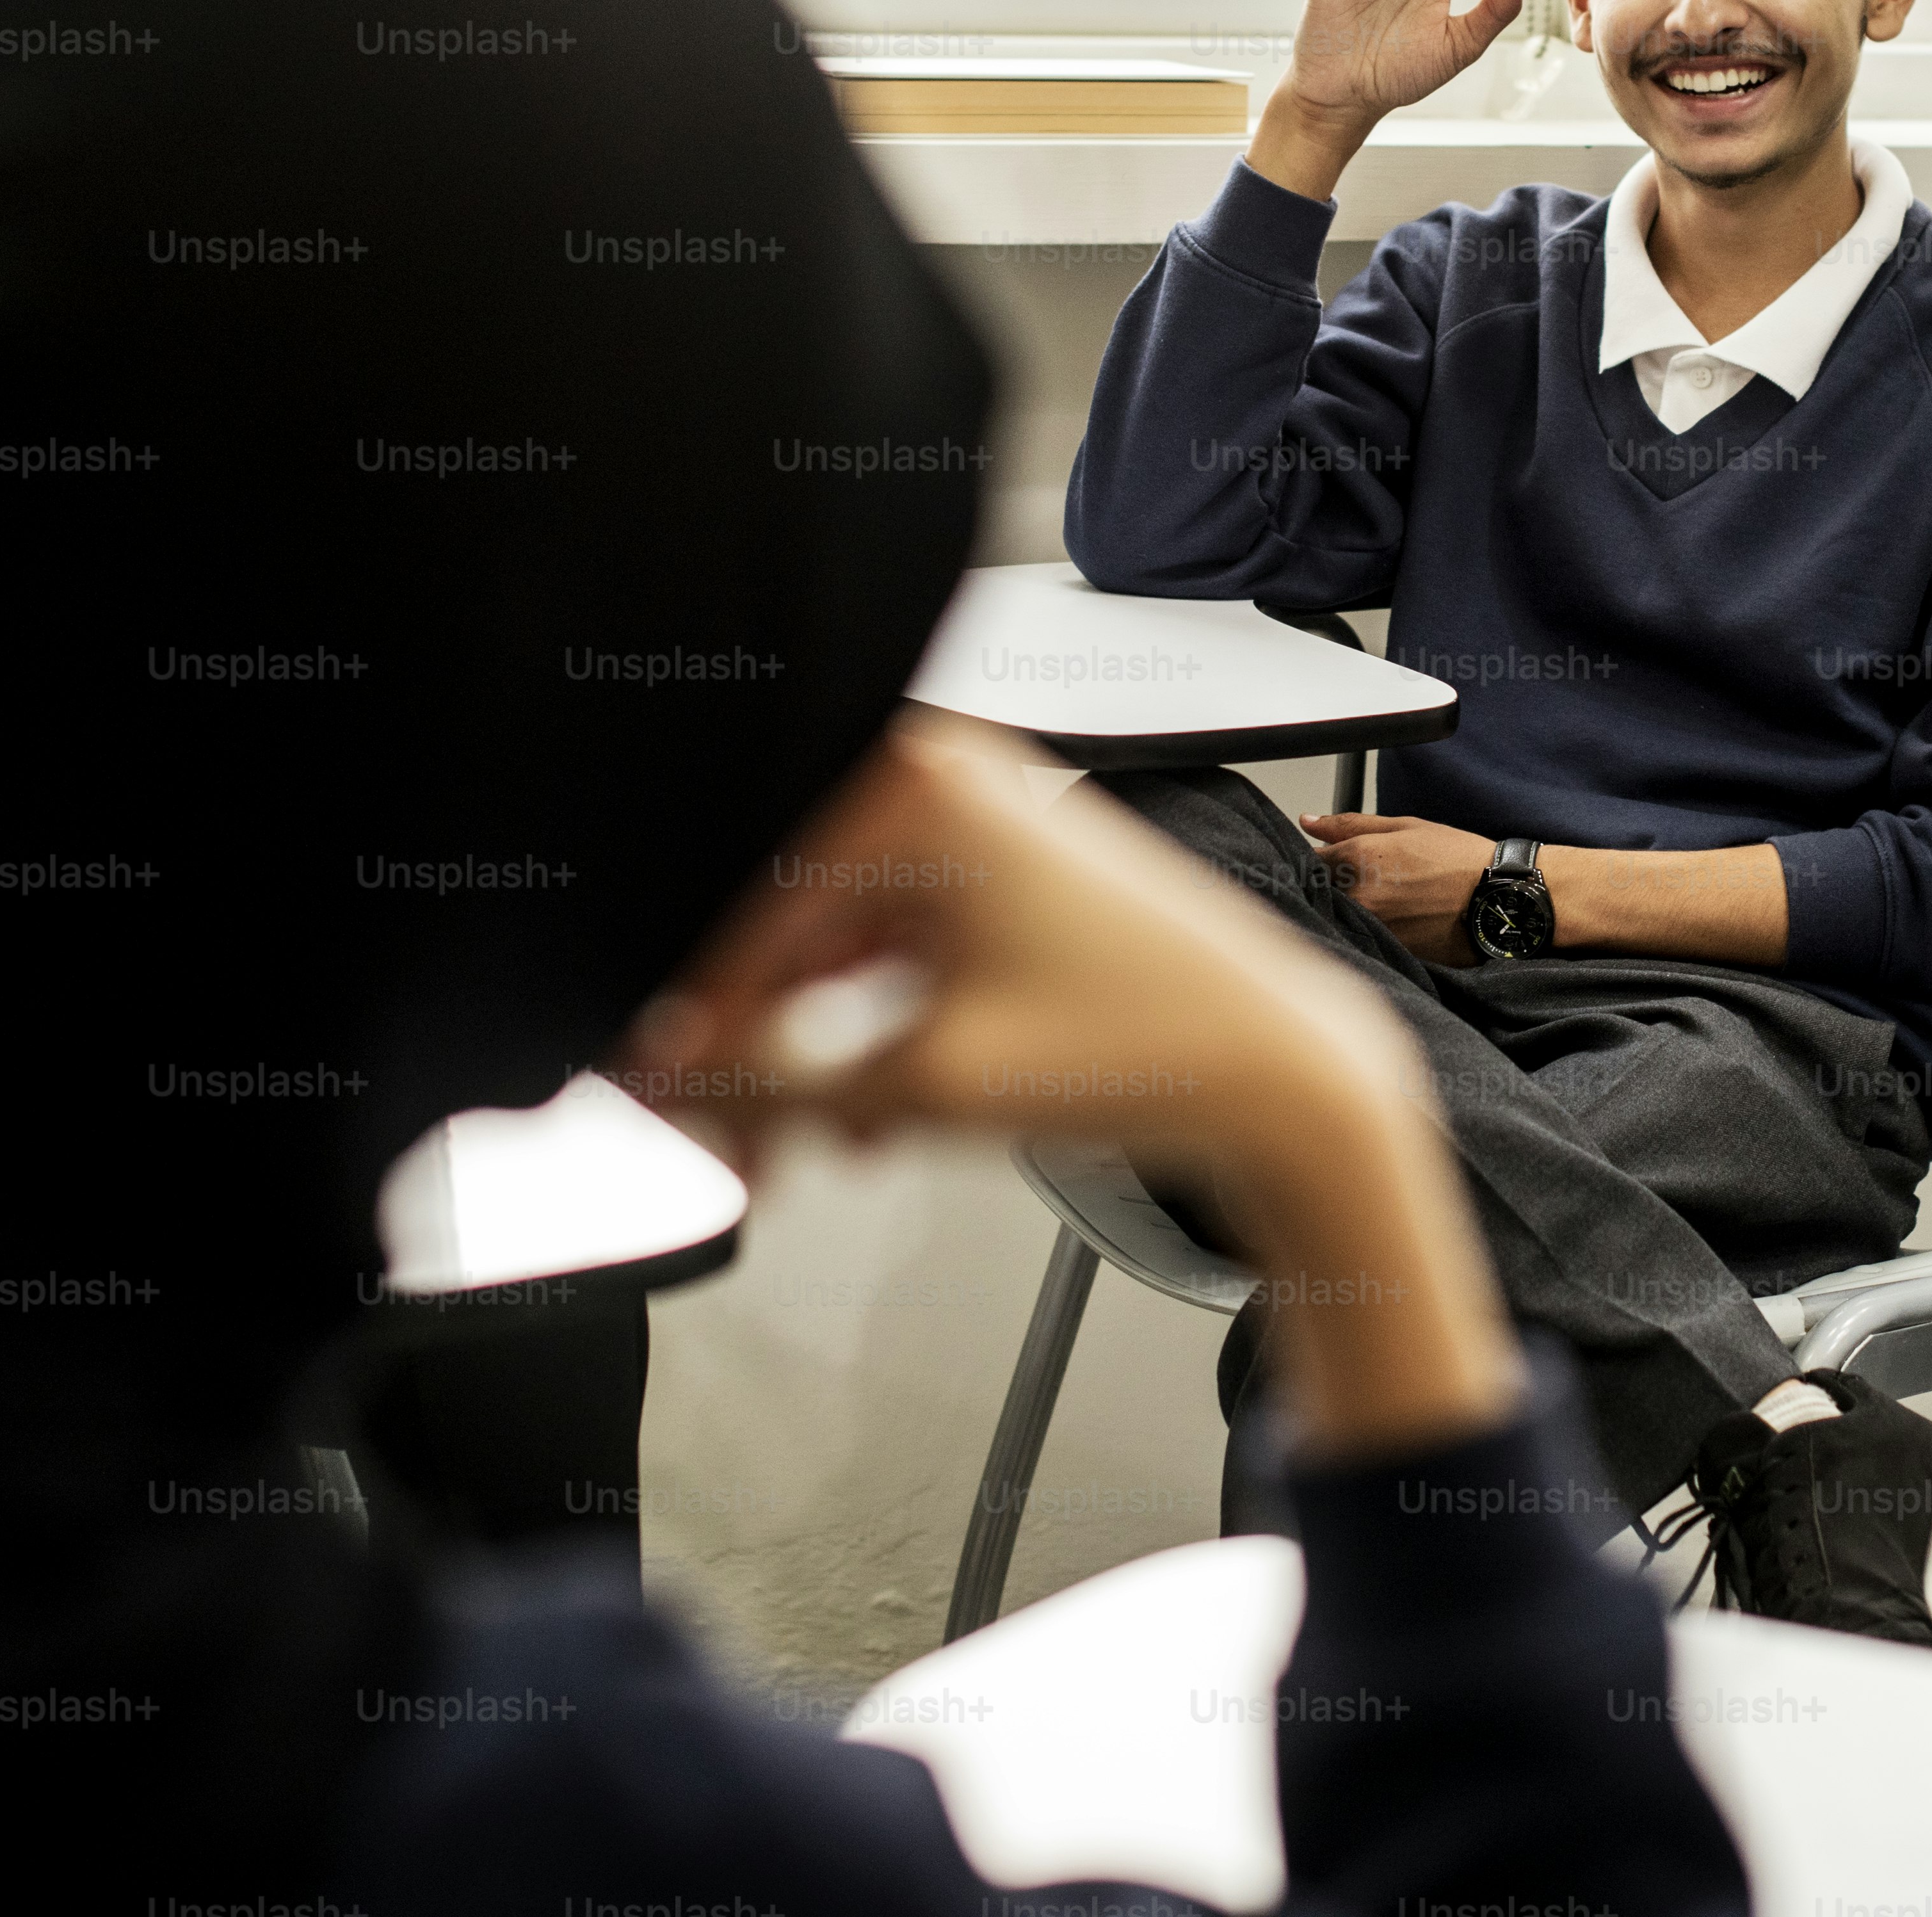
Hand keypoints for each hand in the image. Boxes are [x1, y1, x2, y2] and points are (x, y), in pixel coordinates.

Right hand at [618, 720, 1520, 1455]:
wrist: (1279, 1075)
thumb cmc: (1150, 1039)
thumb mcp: (924, 1078)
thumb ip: (775, 1080)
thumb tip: (673, 1084)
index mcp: (916, 783)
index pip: (748, 899)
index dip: (689, 1013)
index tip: (652, 1089)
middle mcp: (948, 783)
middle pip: (788, 921)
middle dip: (749, 1045)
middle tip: (715, 1134)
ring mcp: (981, 831)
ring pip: (840, 950)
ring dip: (809, 1055)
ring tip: (797, 1148)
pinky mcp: (1008, 885)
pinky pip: (898, 956)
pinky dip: (873, 1039)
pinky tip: (866, 1122)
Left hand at [1301, 809, 1493, 965]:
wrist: (1499, 898)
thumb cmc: (1456, 858)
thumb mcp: (1406, 828)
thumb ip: (1350, 825)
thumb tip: (1307, 822)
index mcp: (1358, 857)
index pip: (1308, 861)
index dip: (1312, 861)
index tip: (1326, 863)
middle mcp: (1358, 895)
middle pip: (1318, 894)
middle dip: (1326, 888)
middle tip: (1361, 884)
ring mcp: (1372, 927)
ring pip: (1338, 919)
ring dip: (1346, 911)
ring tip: (1382, 903)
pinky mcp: (1388, 951)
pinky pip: (1362, 939)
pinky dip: (1368, 931)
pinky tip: (1393, 922)